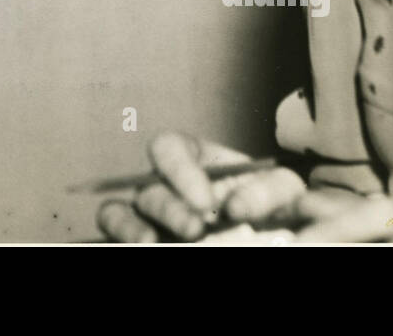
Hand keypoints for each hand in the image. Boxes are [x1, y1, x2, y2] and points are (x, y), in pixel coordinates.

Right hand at [96, 132, 304, 242]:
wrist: (269, 233)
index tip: (206, 202)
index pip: (167, 148)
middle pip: (148, 188)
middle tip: (195, 228)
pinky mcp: (137, 238)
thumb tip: (237, 206)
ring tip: (153, 243)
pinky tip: (144, 244)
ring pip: (118, 212)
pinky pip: (112, 231)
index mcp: (192, 161)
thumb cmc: (271, 209)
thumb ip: (269, 192)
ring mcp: (145, 217)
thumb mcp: (281, 193)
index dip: (179, 170)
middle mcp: (161, 186)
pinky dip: (120, 235)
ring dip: (133, 226)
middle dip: (170, 209)